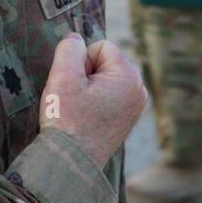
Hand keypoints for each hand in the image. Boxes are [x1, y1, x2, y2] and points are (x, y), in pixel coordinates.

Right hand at [40, 33, 146, 168]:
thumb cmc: (66, 120)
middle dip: (85, 75)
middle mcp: (139, 91)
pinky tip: (86, 119)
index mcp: (130, 77)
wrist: (69, 163)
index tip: (75, 87)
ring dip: (87, 89)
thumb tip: (76, 39)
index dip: (80, 62)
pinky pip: (106, 96)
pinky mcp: (126, 119)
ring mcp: (134, 107)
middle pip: (104, 62)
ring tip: (80, 111)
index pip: (100, 47)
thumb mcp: (62, 77)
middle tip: (76, 101)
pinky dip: (94, 102)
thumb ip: (69, 48)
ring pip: (103, 79)